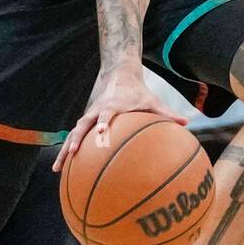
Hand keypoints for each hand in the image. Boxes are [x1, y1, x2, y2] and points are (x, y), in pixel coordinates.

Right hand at [53, 64, 189, 171]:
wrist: (119, 75)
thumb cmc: (138, 92)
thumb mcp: (153, 101)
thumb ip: (167, 113)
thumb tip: (186, 123)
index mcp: (111, 106)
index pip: (105, 115)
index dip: (102, 123)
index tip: (101, 133)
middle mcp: (96, 111)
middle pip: (82, 126)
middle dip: (77, 140)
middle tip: (72, 154)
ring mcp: (88, 117)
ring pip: (73, 134)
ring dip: (65, 149)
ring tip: (57, 169)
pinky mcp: (85, 122)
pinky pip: (74, 138)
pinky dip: (68, 150)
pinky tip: (62, 169)